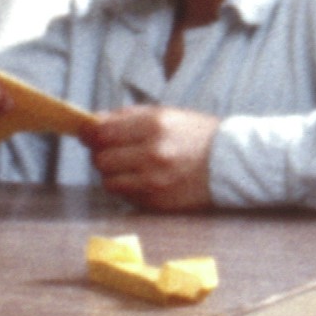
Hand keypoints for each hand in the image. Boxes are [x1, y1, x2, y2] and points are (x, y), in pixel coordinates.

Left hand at [88, 104, 216, 209]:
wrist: (230, 163)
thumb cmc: (196, 134)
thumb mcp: (165, 113)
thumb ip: (127, 117)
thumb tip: (94, 122)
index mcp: (153, 126)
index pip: (102, 133)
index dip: (88, 133)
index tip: (84, 132)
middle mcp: (151, 154)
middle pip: (101, 159)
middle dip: (101, 153)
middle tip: (110, 149)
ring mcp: (154, 181)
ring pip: (109, 181)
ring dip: (112, 173)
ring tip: (127, 165)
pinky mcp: (157, 202)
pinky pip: (125, 196)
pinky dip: (126, 186)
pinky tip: (140, 177)